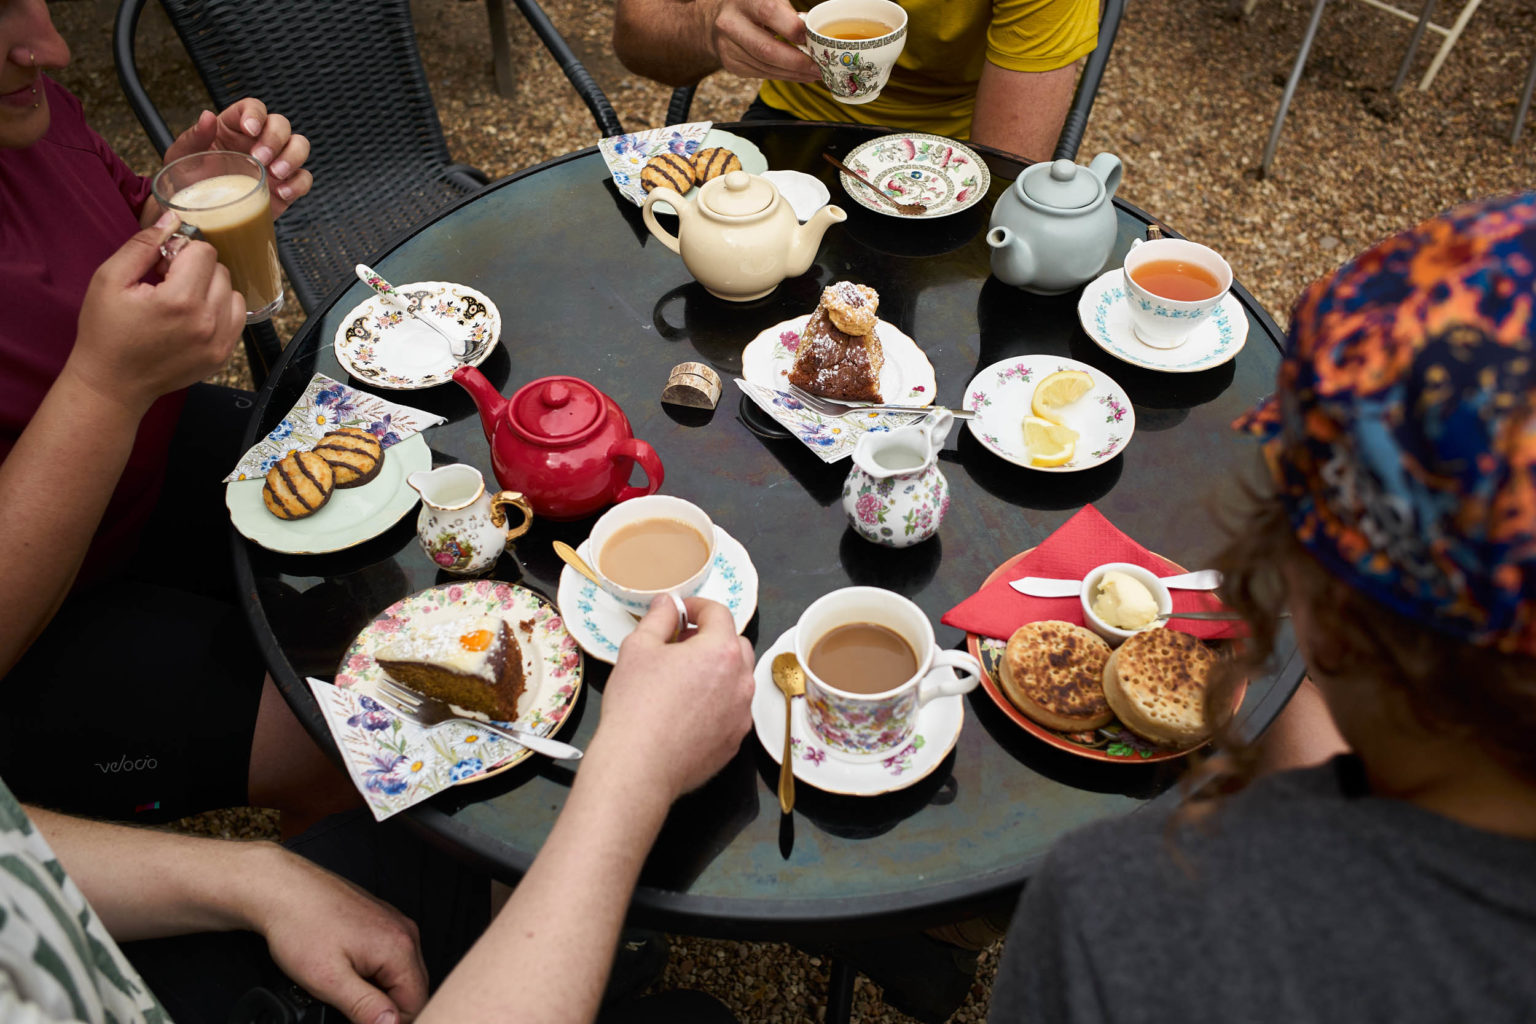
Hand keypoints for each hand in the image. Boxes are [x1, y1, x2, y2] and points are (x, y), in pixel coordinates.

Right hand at [64, 212, 242, 414]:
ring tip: (180, 301)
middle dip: (195, 269)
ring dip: (210, 289)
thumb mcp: (110, 279)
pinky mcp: (223, 355)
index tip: (161, 265)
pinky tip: (192, 317)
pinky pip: (236, 317)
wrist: (113, 382)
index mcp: (179, 300)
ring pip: (232, 291)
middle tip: (166, 282)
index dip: (180, 251)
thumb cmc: (106, 331)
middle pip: (220, 269)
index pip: (204, 251)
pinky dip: (219, 310)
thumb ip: (143, 245)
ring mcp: (219, 342)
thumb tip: (173, 218)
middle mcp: (207, 322)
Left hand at [164, 98, 311, 215]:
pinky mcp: (286, 186)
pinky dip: (298, 184)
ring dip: (292, 157)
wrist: (200, 216)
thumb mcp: (182, 157)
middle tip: (260, 158)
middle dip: (275, 139)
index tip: (250, 128)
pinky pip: (303, 179)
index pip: (253, 107)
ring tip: (275, 173)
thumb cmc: (190, 183)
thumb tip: (206, 117)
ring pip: (299, 146)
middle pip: (281, 124)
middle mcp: (258, 141)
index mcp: (234, 127)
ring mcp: (275, 163)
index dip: (255, 114)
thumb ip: (194, 137)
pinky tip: (282, 192)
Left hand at [245, 846, 428, 1023]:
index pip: (415, 1004)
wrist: (283, 890)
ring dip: (379, 991)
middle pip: (412, 989)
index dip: (390, 1023)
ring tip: (344, 989)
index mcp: (399, 948)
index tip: (365, 1022)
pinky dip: (373, 973)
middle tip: (350, 1011)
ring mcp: (393, 924)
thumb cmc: (301, 926)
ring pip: (400, 974)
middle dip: (385, 1008)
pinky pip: (389, 957)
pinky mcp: (380, 921)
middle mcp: (404, 933)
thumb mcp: (329, 980)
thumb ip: (365, 1008)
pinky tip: (346, 971)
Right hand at [597, 596, 756, 798]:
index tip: (680, 612)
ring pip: (737, 680)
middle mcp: (741, 681)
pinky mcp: (734, 741)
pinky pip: (731, 711)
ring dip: (716, 671)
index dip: (697, 606)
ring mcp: (741, 714)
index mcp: (721, 651)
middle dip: (712, 638)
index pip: (719, 613)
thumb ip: (658, 618)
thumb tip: (668, 604)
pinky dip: (716, 703)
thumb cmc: (636, 705)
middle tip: (681, 644)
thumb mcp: (638, 648)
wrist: (638, 766)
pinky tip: (686, 711)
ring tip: (682, 679)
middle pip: (735, 645)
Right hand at [704, 0, 820, 81]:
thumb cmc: (753, 6)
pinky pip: (762, 74)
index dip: (793, 28)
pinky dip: (784, 76)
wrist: (717, 19)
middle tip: (819, 67)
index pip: (769, 13)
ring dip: (794, 73)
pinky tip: (798, 75)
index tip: (812, 39)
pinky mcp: (732, 64)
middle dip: (796, 62)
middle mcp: (731, 24)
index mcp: (745, 0)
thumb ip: (788, 12)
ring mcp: (728, 47)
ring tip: (814, 73)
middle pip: (766, 49)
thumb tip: (814, 34)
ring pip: (765, 66)